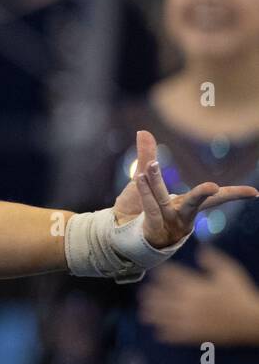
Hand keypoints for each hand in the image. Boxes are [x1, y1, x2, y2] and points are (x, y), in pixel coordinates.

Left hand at [111, 130, 257, 246]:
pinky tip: (139, 176)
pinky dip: (144, 192)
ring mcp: (167, 223)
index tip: (254, 193)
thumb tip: (143, 131)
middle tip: (213, 187)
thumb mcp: (144, 180)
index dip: (233, 194)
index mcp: (185, 203)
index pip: (213, 198)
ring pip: (162, 200)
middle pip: (195, 203)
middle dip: (204, 194)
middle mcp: (180, 214)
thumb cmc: (137, 207)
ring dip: (156, 182)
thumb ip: (146, 156)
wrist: (117, 232)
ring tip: (151, 165)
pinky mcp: (152, 229)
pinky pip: (149, 208)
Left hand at [138, 246, 258, 344]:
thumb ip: (213, 259)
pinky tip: (158, 332)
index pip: (170, 277)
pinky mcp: (194, 334)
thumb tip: (200, 248)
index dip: (160, 274)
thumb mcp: (229, 272)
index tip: (154, 273)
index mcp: (194, 286)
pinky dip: (165, 333)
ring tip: (144, 312)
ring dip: (152, 314)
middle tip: (143, 293)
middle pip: (162, 297)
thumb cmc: (240, 295)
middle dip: (151, 294)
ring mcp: (188, 319)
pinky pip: (174, 334)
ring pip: (164, 316)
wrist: (252, 321)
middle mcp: (187, 302)